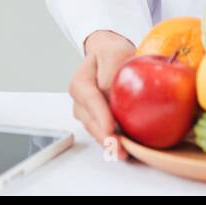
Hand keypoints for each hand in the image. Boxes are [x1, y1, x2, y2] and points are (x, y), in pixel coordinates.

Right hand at [69, 29, 135, 159]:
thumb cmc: (112, 53)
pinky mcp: (98, 120)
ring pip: (95, 130)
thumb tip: (113, 91)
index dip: (100, 115)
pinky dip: (113, 140)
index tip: (110, 128)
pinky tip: (125, 148)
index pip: (90, 99)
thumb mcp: (114, 52)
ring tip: (122, 152)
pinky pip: (103, 131)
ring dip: (108, 142)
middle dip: (104, 136)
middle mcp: (80, 100)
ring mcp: (87, 112)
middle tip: (118, 148)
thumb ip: (112, 69)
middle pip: (90, 120)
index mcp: (80, 82)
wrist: (110, 55)